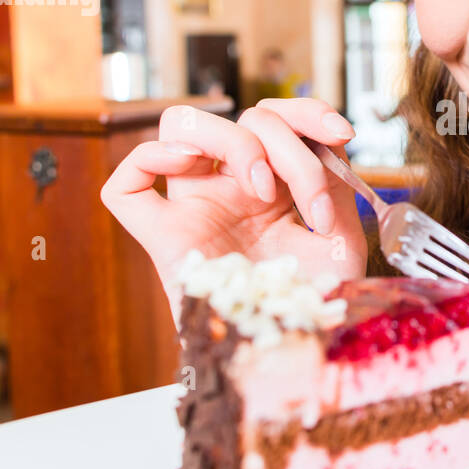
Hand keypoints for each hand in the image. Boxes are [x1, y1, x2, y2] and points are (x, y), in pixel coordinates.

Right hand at [101, 100, 367, 311]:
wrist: (296, 356)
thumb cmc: (316, 309)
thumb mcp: (343, 243)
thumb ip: (334, 189)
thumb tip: (323, 149)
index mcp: (272, 188)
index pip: (275, 118)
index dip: (307, 112)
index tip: (341, 133)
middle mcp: (230, 190)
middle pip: (241, 118)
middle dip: (286, 144)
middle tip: (306, 197)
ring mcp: (193, 209)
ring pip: (180, 124)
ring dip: (233, 139)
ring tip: (263, 187)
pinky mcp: (161, 238)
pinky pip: (125, 185)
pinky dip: (150, 157)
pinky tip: (192, 166)